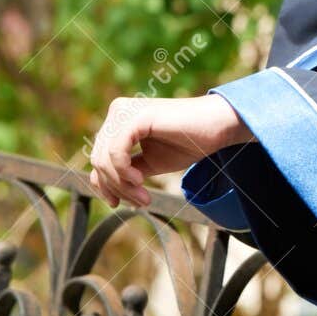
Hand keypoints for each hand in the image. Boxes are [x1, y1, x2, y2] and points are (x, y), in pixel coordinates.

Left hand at [87, 94, 252, 208]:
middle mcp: (118, 112)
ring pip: (105, 159)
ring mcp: (125, 112)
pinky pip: (116, 152)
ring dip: (122, 184)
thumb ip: (125, 172)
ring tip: (143, 196)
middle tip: (141, 202)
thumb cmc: (188, 143)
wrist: (218, 127)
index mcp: (120, 121)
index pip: (99, 157)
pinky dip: (123, 172)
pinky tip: (140, 181)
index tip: (118, 204)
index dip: (104, 185)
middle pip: (99, 160)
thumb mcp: (149, 163)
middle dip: (116, 187)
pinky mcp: (135, 117)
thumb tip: (103, 189)